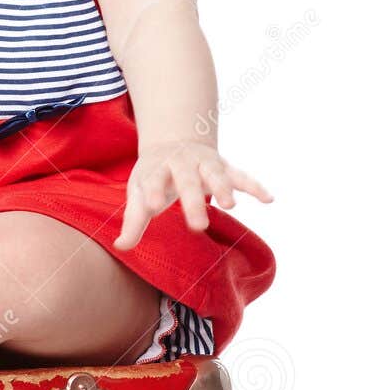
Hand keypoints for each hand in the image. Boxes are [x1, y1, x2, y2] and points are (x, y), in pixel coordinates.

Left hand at [113, 140, 271, 251]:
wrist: (174, 143)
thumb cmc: (154, 176)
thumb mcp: (138, 192)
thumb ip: (132, 220)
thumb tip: (120, 246)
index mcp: (157, 168)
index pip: (153, 179)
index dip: (151, 191)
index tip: (150, 207)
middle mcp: (182, 162)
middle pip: (187, 180)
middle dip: (193, 201)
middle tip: (198, 226)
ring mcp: (205, 163)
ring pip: (216, 173)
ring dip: (224, 188)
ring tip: (230, 206)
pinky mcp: (224, 166)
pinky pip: (242, 175)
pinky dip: (255, 186)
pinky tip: (269, 199)